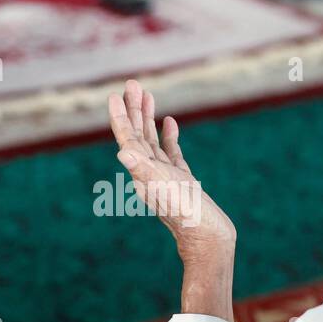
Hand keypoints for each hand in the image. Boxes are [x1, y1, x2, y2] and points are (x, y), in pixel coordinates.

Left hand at [108, 80, 236, 321]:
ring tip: (146, 93)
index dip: (120, 116)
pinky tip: (170, 121)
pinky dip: (168, 136)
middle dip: (133, 108)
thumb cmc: (186, 214)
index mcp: (142, 172)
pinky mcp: (182, 180)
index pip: (126, 138)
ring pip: (152, 141)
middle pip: (136, 134)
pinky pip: (171, 153)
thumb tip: (123, 153)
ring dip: (148, 117)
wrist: (208, 239)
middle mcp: (149, 173)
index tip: (114, 95)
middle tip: (132, 83)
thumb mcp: (165, 188)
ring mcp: (165, 176)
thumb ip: (144, 169)